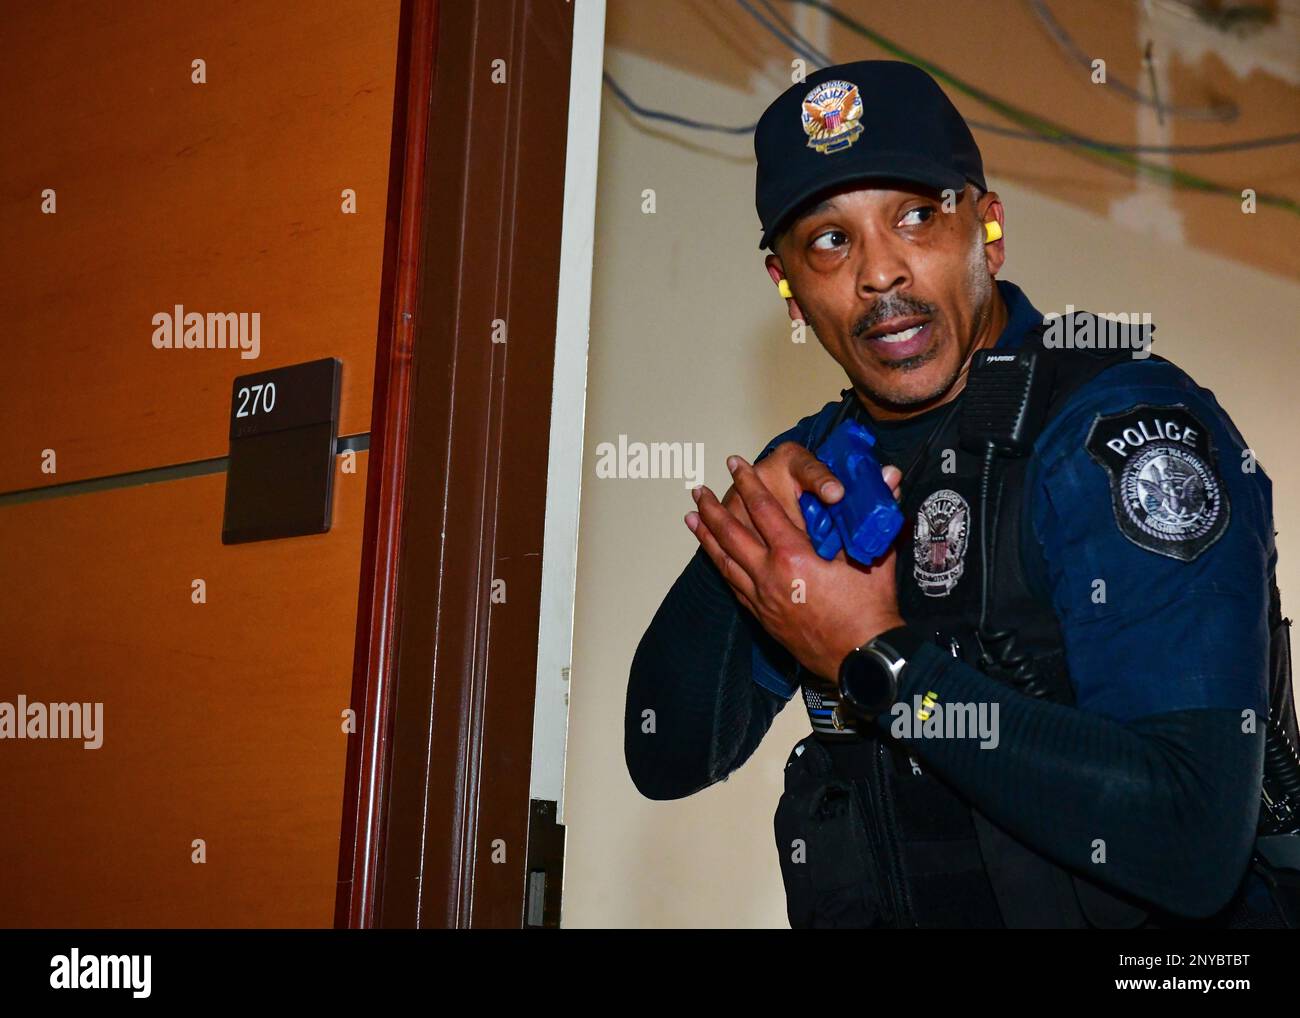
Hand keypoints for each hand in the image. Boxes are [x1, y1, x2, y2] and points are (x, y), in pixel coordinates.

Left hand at [686, 454, 905, 687]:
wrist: (863, 660)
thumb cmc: (871, 610)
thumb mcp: (875, 557)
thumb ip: (874, 513)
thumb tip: (890, 475)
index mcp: (793, 556)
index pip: (763, 509)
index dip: (747, 482)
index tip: (734, 464)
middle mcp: (769, 576)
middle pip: (731, 534)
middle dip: (712, 508)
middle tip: (697, 490)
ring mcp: (762, 599)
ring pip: (724, 561)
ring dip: (706, 537)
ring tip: (690, 517)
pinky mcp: (763, 617)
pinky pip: (733, 585)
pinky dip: (720, 566)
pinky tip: (714, 557)